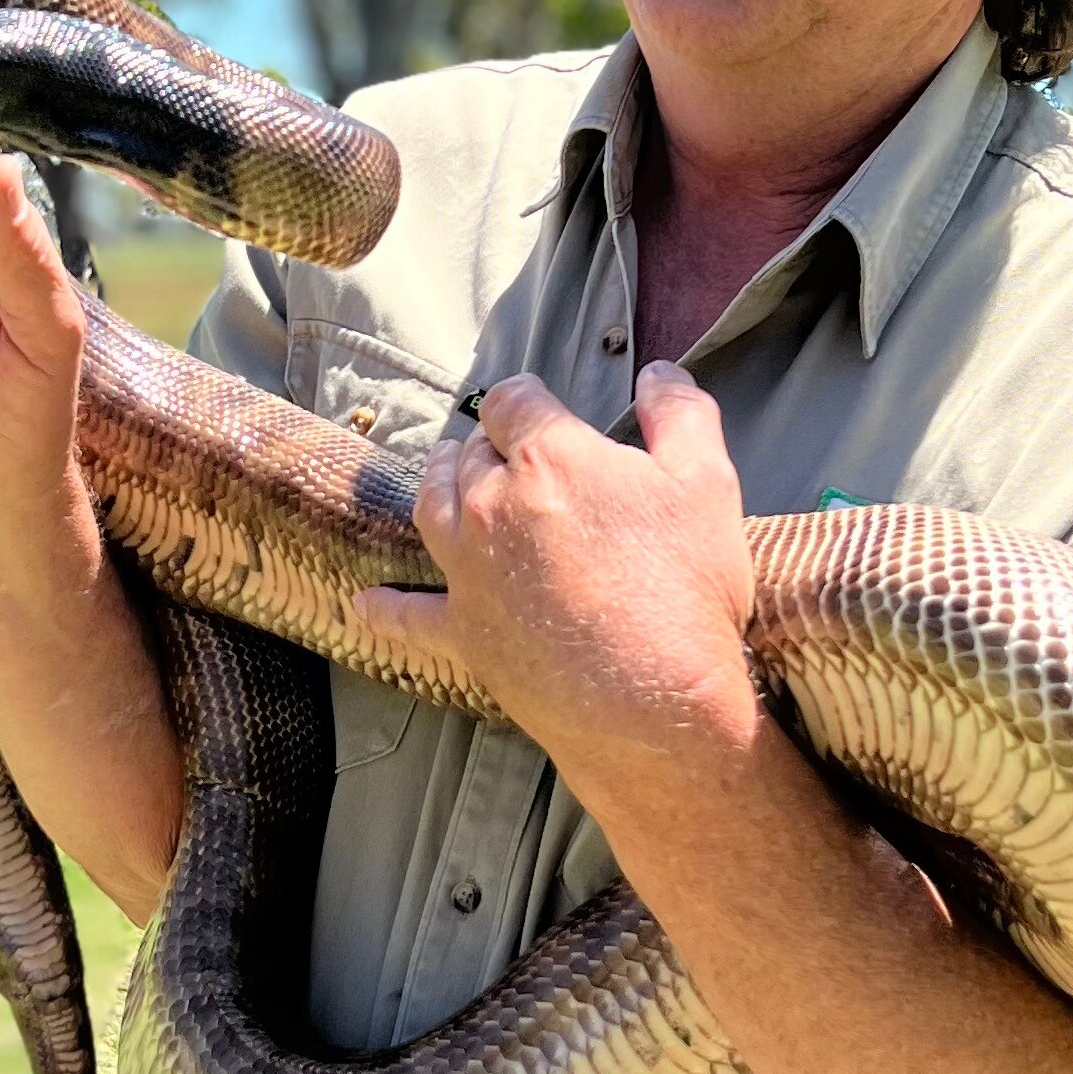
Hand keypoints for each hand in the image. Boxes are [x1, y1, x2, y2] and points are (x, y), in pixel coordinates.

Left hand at [351, 365, 764, 788]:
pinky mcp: (462, 631)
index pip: (515, 402)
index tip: (534, 404)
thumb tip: (657, 372)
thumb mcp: (707, 485)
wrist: (650, 702)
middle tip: (503, 449)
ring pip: (433, 507)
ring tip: (445, 472)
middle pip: (474, 454)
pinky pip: (409, 615)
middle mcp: (491, 505)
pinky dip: (387, 607)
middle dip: (488, 444)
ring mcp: (469, 570)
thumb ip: (680, 415)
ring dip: (438, 483)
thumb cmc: (684, 589)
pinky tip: (365, 602)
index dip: (525, 398)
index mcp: (548, 458)